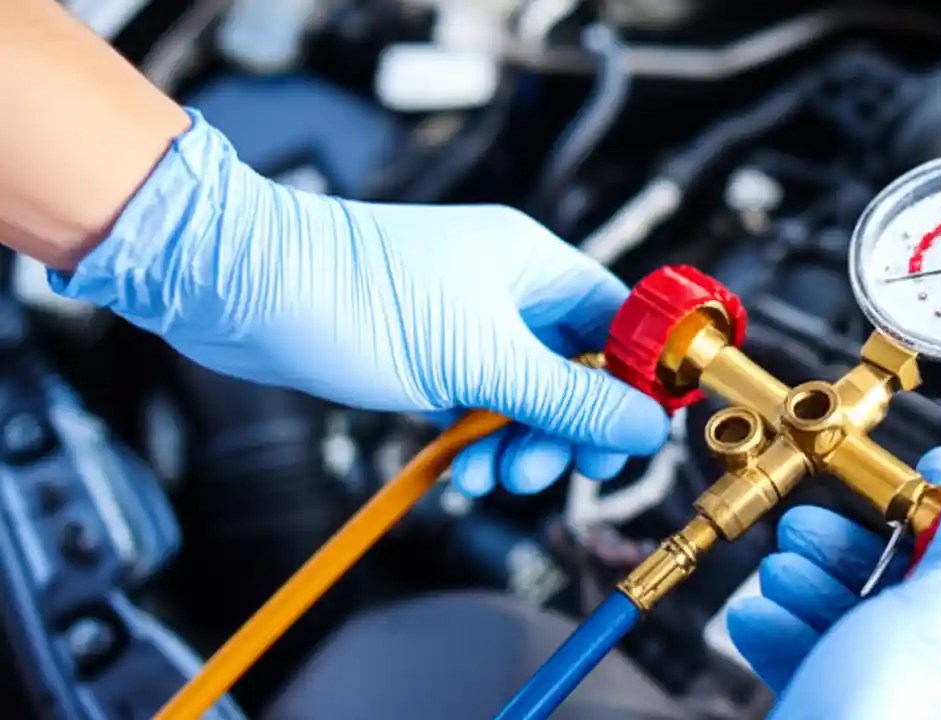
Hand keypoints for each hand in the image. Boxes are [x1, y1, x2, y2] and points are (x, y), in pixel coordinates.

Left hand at [48, 110, 668, 495]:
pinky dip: (477, 441)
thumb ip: (569, 397)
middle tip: (549, 468)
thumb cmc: (354, 295)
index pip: (618, 322)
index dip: (637, 378)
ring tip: (489, 474)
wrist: (239, 287)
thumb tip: (647, 424)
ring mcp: (465, 324)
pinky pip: (478, 408)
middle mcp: (506, 290)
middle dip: (569, 428)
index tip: (638, 432)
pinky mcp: (426, 357)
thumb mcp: (480, 359)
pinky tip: (460, 467)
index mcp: (533, 265)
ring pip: (526, 397)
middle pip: (577, 371)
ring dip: (520, 444)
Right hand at [726, 437, 940, 719]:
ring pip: (867, 619)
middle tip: (830, 515)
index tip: (926, 464)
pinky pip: (821, 661)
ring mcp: (905, 708)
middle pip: (930, 581)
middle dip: (871, 539)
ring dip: (818, 579)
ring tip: (784, 562)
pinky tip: (760, 616)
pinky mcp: (844, 718)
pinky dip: (787, 631)